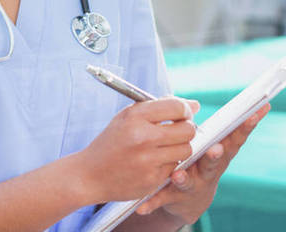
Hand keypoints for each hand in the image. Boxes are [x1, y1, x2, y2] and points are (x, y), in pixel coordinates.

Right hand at [77, 98, 198, 202]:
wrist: (89, 175)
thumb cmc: (112, 141)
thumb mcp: (128, 117)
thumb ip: (160, 107)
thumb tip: (195, 105)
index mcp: (135, 117)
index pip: (177, 107)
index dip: (185, 109)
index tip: (183, 113)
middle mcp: (142, 137)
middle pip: (187, 129)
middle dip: (187, 128)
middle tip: (179, 130)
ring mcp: (148, 161)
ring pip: (186, 149)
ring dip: (180, 147)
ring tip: (166, 146)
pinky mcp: (152, 180)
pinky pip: (175, 167)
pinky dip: (169, 163)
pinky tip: (154, 161)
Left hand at [135, 103, 269, 222]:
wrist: (188, 201)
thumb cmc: (197, 162)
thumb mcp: (207, 144)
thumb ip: (205, 125)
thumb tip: (197, 103)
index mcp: (217, 153)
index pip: (234, 138)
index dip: (246, 126)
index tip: (258, 111)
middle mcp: (207, 171)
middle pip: (213, 162)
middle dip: (214, 156)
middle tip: (215, 148)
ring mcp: (192, 185)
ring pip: (188, 182)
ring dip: (184, 178)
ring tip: (178, 175)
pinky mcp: (174, 198)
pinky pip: (161, 199)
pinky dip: (152, 202)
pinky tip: (142, 206)